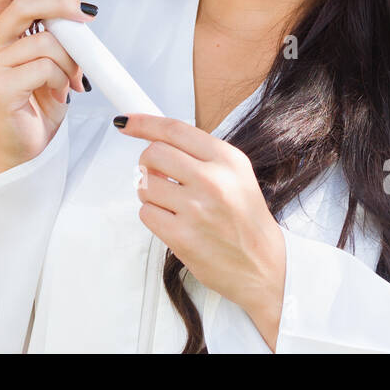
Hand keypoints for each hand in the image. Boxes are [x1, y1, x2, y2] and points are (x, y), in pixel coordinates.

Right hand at [0, 0, 97, 177]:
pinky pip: (44, 68)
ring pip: (44, 42)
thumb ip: (57, 24)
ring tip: (72, 79)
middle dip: (60, 5)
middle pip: (22, 5)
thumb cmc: (40, 101)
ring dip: (70, 60)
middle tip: (87, 14)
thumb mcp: (55, 55)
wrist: (27, 148)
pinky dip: (62, 79)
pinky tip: (61, 93)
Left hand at [115, 112, 286, 348]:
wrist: (263, 267)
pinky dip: (153, 216)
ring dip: (150, 193)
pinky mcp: (182, 237)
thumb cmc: (246, 221)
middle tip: (157, 175)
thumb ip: (200, 155)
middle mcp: (212, 180)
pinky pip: (146, 213)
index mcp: (227, 160)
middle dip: (147, 164)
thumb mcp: (236, 175)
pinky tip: (173, 222)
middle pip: (153, 154)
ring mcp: (196, 209)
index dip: (144, 123)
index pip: (175, 130)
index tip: (127, 122)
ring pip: (144, 185)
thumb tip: (156, 139)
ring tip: (172, 204)